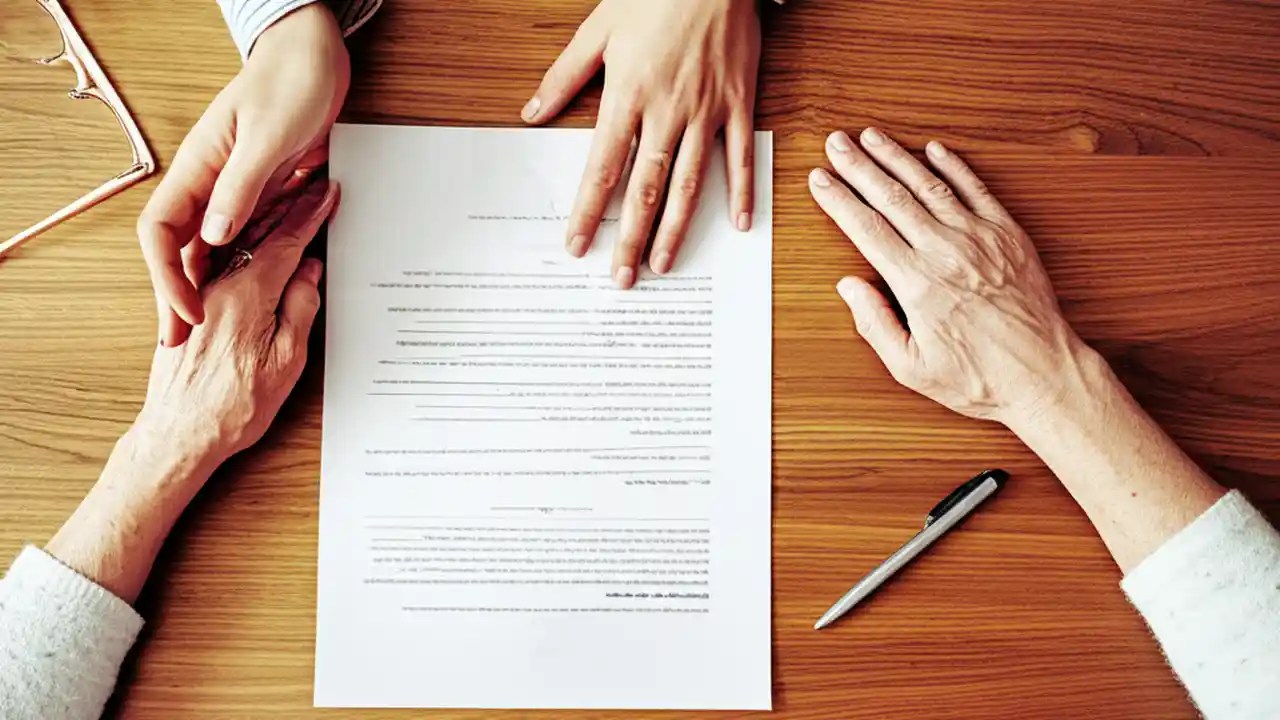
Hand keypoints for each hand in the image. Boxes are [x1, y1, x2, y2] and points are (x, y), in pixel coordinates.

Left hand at [45, 180, 335, 602]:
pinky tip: (254, 239)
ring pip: (238, 243)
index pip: (286, 242)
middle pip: (258, 233)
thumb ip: (299, 310)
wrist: (180, 436)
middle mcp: (219, 287)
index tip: (329, 195)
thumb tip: (309, 273)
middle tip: (312, 181)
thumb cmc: (233, 409)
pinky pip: (223, 262)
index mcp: (247, 296)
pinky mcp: (196, 308)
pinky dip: (243, 242)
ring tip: (288, 196)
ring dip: (265, 218)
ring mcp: (203, 295)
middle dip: (289, 204)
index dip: (311, 216)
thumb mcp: (286, 362)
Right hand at [137, 3, 348, 346]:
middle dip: (183, 298)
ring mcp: (237, 190)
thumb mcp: (267, 136)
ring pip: (217, 249)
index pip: (159, 232)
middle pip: (183, 250)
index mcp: (198, 169)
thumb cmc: (289, 81)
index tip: (187, 311)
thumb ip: (240, 187)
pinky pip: (252, 236)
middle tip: (185, 344)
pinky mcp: (265, 192)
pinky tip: (263, 293)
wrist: (317, 56)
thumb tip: (214, 237)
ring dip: (218, 289)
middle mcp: (211, 184)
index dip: (166, 276)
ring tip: (218, 336)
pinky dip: (255, 264)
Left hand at [522, 0, 761, 286]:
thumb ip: (563, 78)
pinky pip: (740, 155)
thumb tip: (532, 115)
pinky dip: (740, 191)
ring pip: (690, 183)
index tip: (578, 246)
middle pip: (646, 188)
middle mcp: (667, 111)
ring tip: (663, 264)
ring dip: (676, 229)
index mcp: (627, 95)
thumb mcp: (597, 29)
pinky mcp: (739, 103)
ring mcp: (707, 110)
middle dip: (630, 238)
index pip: (602, 168)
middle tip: (621, 279)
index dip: (589, 212)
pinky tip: (739, 224)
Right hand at [809, 127, 1085, 426]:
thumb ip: (875, 324)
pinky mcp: (1008, 234)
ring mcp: (979, 238)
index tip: (820, 179)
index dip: (838, 199)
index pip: (866, 228)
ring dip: (896, 157)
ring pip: (928, 186)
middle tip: (837, 143)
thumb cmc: (980, 378)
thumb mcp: (911, 368)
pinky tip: (934, 149)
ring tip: (873, 137)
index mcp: (916, 284)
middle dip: (859, 166)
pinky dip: (953, 166)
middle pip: (891, 197)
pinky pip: (976, 190)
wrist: (1044, 374)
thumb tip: (849, 287)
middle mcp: (945, 252)